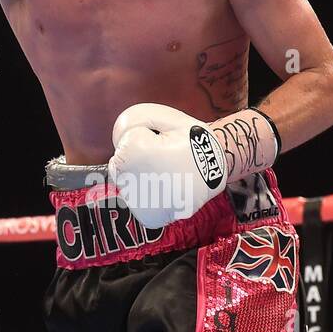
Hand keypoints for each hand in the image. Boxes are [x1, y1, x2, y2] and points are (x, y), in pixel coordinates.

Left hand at [107, 103, 279, 227]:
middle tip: (166, 159)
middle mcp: (132, 180)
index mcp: (133, 153)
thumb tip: (116, 140)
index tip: (164, 142)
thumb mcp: (162, 115)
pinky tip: (164, 191)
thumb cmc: (190, 139)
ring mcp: (140, 202)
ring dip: (141, 179)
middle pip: (119, 166)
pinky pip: (136, 206)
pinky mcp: (149, 216)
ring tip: (168, 174)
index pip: (123, 144)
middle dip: (137, 160)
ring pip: (127, 186)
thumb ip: (132, 119)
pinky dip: (147, 200)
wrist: (217, 164)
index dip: (143, 139)